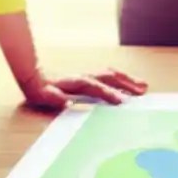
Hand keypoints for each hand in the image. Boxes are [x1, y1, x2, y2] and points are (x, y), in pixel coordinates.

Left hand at [19, 67, 147, 110]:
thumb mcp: (41, 95)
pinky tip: (131, 85)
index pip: (94, 86)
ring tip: (144, 87)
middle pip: (108, 77)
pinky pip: (110, 78)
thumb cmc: (39, 89)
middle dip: (126, 84)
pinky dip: (122, 80)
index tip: (121, 101)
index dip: (107, 93)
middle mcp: (84, 76)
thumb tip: (64, 101)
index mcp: (74, 81)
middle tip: (142, 92)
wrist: (34, 76)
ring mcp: (88, 76)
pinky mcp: (90, 79)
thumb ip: (53, 97)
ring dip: (128, 81)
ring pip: (111, 76)